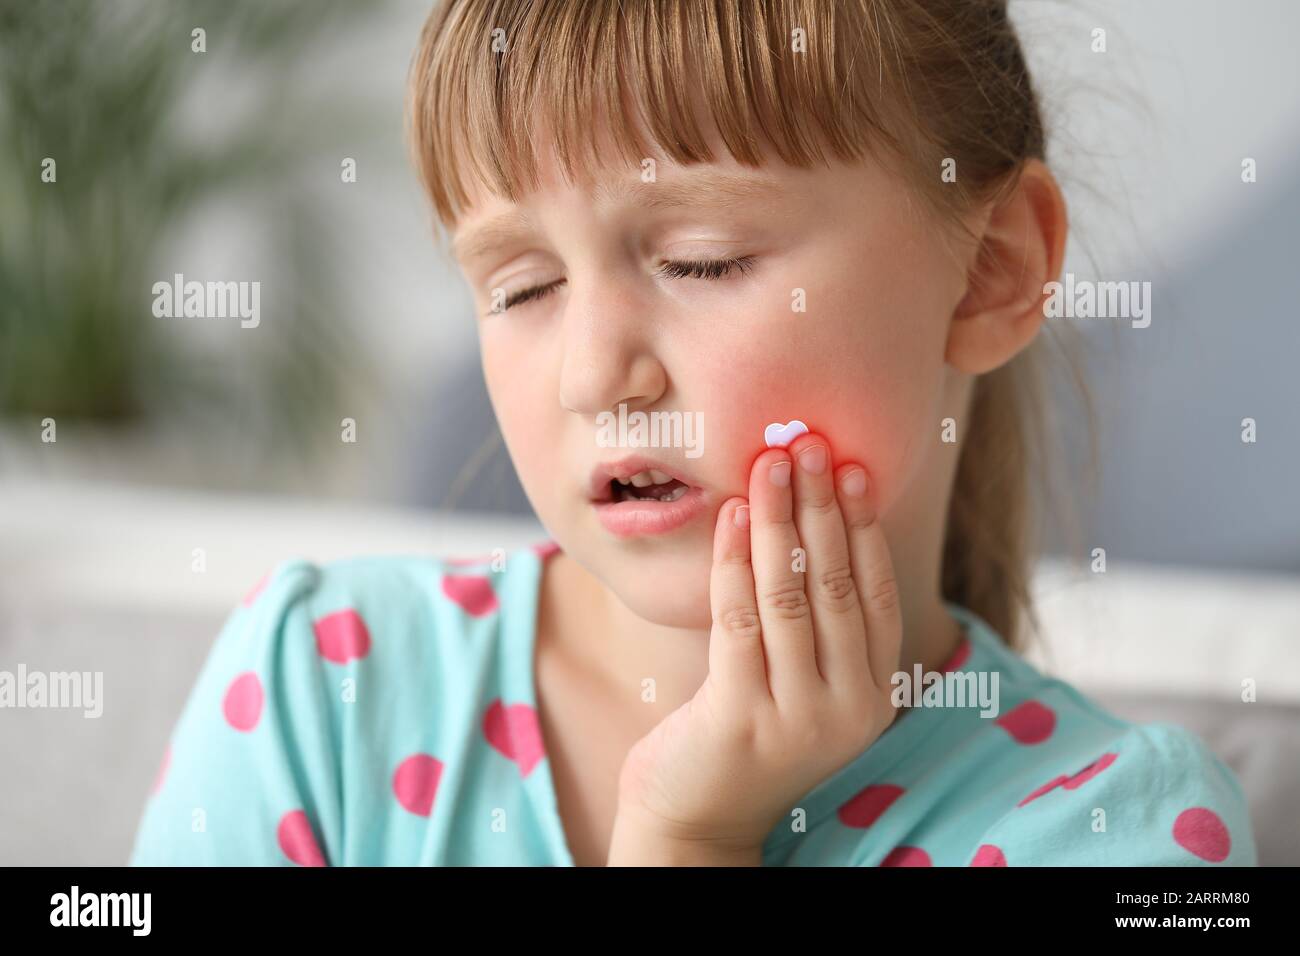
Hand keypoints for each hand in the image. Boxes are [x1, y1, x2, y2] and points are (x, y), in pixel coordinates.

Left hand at [610, 432, 903, 861]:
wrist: (696, 816)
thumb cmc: (745, 731)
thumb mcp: (798, 682)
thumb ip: (816, 624)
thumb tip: (814, 518)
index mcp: (872, 696)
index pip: (878, 595)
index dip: (866, 526)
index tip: (853, 466)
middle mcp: (848, 709)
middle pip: (839, 587)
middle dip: (822, 508)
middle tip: (809, 444)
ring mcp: (797, 718)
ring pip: (792, 597)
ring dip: (780, 521)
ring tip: (769, 463)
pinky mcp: (741, 719)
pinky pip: (739, 620)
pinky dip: (735, 560)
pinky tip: (731, 514)